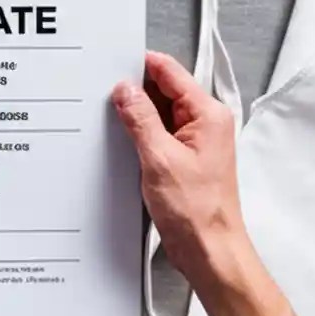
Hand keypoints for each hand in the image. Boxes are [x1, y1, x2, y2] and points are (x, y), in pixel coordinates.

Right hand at [111, 51, 245, 287]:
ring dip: (137, 116)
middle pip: (164, 91)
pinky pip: (159, 135)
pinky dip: (141, 135)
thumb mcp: (160, 159)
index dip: (141, 65)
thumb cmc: (197, 212)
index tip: (112, 64)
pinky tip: (123, 142)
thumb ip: (140, 119)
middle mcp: (205, 124)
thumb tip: (125, 90)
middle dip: (135, 92)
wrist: (209, 251)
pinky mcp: (184, 159)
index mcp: (208, 115)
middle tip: (105, 96)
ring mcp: (195, 142)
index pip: (171, 72)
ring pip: (159, 114)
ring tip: (113, 122)